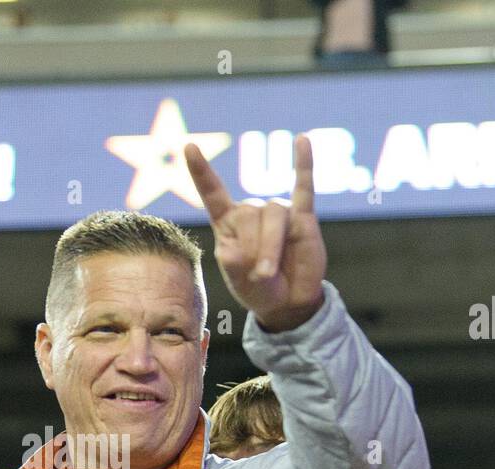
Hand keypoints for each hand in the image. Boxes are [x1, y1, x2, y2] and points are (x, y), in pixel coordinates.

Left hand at [184, 132, 326, 331]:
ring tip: (268, 272)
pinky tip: (302, 140)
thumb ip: (233, 264)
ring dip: (270, 247)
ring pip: (274, 215)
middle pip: (249, 212)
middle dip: (253, 247)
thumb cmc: (257, 289)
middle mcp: (252, 212)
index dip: (201, 171)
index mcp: (227, 223)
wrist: (288, 302)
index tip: (189, 146)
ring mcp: (279, 212)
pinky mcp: (304, 217)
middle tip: (257, 274)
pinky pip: (304, 186)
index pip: (212, 192)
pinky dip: (303, 164)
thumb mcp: (237, 282)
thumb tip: (236, 248)